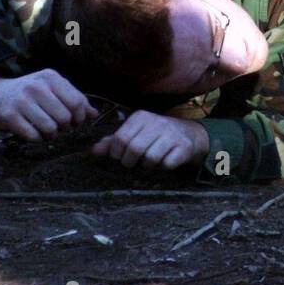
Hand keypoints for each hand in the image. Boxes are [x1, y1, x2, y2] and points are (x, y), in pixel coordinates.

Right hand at [0, 69, 97, 141]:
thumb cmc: (29, 93)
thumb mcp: (52, 89)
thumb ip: (73, 99)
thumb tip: (94, 114)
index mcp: (50, 77)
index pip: (77, 101)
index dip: (80, 116)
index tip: (76, 122)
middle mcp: (36, 86)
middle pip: (65, 116)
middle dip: (66, 127)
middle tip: (60, 127)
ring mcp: (21, 101)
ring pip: (50, 127)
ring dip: (52, 135)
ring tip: (48, 132)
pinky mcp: (9, 116)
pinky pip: (33, 135)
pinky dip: (37, 139)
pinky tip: (35, 134)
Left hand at [91, 111, 209, 169]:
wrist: (189, 134)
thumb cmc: (155, 135)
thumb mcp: (135, 133)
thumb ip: (114, 141)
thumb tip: (94, 150)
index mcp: (141, 117)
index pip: (120, 138)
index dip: (117, 153)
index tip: (121, 157)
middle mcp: (157, 122)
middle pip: (134, 149)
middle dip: (130, 161)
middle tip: (133, 162)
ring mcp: (172, 134)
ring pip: (150, 158)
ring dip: (147, 165)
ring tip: (150, 161)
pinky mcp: (184, 147)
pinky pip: (167, 164)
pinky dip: (163, 167)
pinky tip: (164, 161)